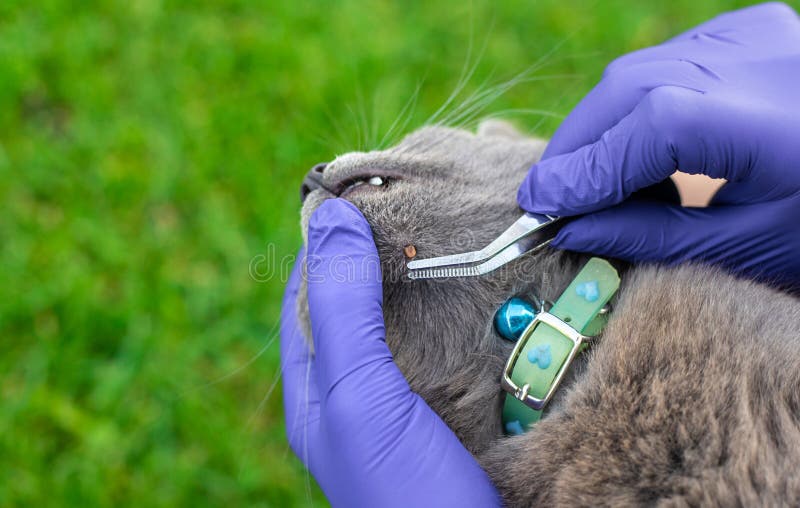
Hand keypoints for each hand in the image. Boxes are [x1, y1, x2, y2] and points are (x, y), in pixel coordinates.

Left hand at [281, 199, 498, 507]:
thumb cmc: (406, 493)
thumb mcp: (358, 394)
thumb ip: (342, 307)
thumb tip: (331, 216)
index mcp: (317, 390)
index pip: (306, 295)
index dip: (324, 242)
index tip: (358, 193)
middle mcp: (358, 394)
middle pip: (359, 304)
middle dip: (381, 254)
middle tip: (418, 201)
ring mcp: (408, 402)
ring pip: (409, 321)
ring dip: (428, 278)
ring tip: (458, 227)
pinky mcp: (456, 408)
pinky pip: (451, 344)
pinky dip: (464, 308)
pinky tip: (491, 282)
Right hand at [518, 2, 799, 288]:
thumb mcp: (748, 245)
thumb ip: (651, 234)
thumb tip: (572, 229)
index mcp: (767, 118)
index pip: (647, 128)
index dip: (583, 170)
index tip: (538, 208)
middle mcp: (756, 57)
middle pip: (629, 88)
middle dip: (576, 147)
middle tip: (544, 199)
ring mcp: (752, 33)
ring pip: (639, 71)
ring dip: (598, 127)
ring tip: (585, 183)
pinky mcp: (748, 29)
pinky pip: (665, 62)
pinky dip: (631, 105)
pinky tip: (631, 147)